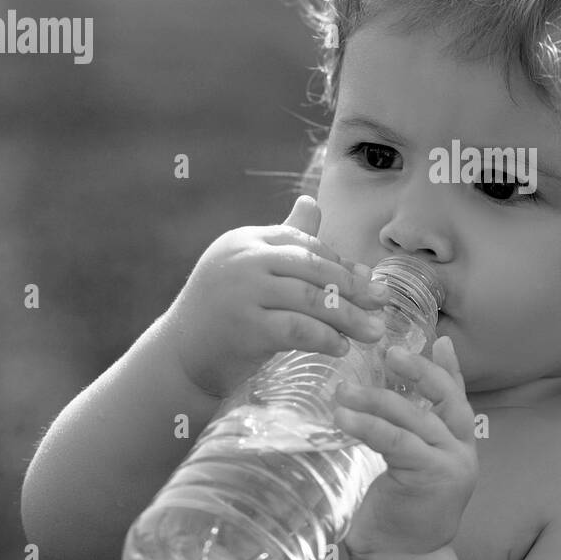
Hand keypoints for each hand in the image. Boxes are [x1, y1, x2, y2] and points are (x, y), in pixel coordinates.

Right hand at [163, 195, 391, 399]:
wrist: (178, 357)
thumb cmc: (223, 313)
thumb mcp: (251, 270)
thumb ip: (284, 239)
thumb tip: (313, 202)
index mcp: (246, 240)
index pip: (305, 244)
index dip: (341, 263)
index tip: (370, 282)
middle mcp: (243, 258)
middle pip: (314, 267)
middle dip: (353, 287)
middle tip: (382, 303)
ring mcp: (242, 291)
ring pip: (311, 298)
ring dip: (348, 316)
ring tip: (373, 332)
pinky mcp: (244, 326)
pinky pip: (298, 328)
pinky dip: (325, 337)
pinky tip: (342, 347)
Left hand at [333, 336, 478, 559]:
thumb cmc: (395, 517)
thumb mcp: (404, 467)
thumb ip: (401, 436)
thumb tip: (373, 401)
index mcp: (457, 445)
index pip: (457, 397)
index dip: (449, 367)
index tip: (440, 339)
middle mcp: (461, 450)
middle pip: (446, 397)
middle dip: (419, 370)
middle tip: (389, 351)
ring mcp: (451, 462)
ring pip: (414, 417)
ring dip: (377, 398)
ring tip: (344, 389)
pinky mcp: (431, 475)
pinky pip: (397, 440)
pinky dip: (369, 424)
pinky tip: (344, 416)